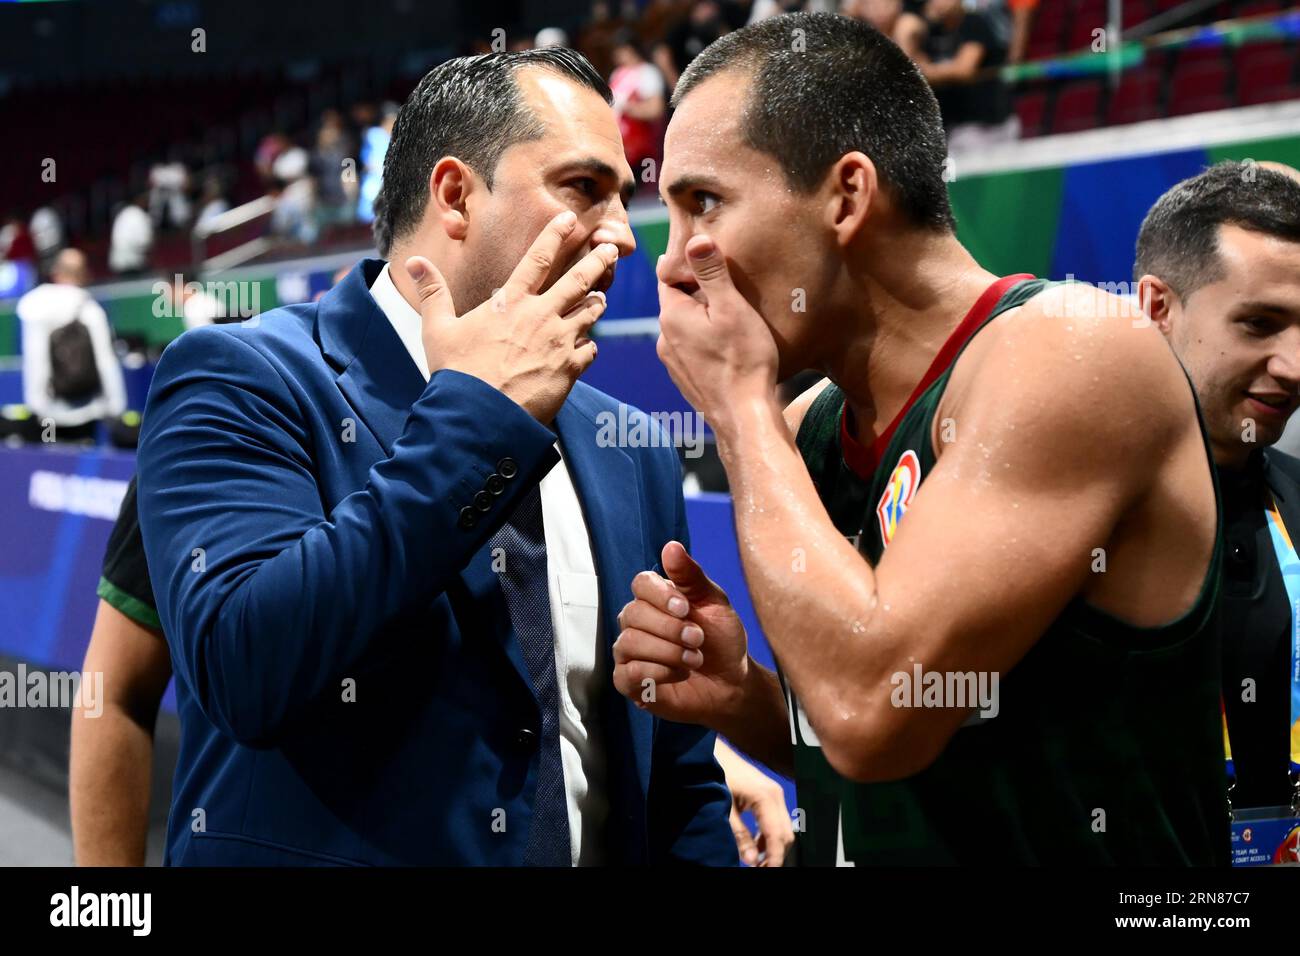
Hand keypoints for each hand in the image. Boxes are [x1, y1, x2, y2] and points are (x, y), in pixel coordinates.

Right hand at [405, 210, 618, 422]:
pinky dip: (589, 347)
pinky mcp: (570, 370)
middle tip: (612, 249)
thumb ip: (433, 293)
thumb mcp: (438, 329)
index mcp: (511, 302)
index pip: (538, 259)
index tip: (570, 220)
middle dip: (598, 262)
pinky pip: (589, 351)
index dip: (555, 236)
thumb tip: (414, 262)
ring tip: (602, 297)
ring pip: (590, 314)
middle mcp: (541, 316)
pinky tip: (586, 348)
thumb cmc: (457, 372)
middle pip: (578, 281)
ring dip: (596, 303)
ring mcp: (559, 342)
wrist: (479, 414)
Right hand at [612, 541, 748, 726]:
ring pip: (629, 642)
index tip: (686, 608)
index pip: (640, 584)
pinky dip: (658, 673)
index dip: (660, 595)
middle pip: (633, 613)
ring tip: (693, 659)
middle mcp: (637, 622)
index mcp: (655, 599)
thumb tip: (671, 546)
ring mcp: (629, 652)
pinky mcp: (629, 682)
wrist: (732, 683)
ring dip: (668, 652)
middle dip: (670, 628)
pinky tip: (680, 674)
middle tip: (698, 639)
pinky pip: (627, 673)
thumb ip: (691, 576)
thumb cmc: (722, 640)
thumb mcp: (714, 603)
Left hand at [655, 235, 779, 431]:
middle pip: (678, 302)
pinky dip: (706, 343)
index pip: (669, 277)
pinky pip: (692, 350)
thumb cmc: (743, 361)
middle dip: (699, 294)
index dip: (689, 266)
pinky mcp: (686, 380)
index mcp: (671, 316)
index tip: (711, 262)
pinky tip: (728, 348)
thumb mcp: (731, 307)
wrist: (744, 416)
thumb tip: (694, 239)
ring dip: (703, 320)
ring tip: (732, 320)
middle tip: (729, 290)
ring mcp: (673, 363)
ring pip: (685, 328)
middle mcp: (664, 339)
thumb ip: (711, 273)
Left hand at [715, 739, 794, 866]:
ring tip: (758, 862)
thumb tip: (752, 860)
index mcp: (767, 797)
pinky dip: (769, 836)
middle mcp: (776, 795)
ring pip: (783, 828)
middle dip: (776, 855)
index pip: (778, 836)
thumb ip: (740, 835)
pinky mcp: (768, 794)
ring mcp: (774, 793)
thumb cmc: (717, 773)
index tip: (766, 871)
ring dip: (773, 847)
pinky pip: (776, 820)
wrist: (712, 751)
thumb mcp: (725, 807)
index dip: (775, 858)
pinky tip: (755, 846)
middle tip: (761, 869)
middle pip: (786, 834)